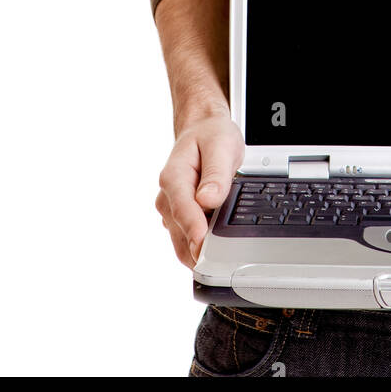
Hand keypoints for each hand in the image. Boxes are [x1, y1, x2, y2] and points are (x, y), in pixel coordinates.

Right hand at [155, 110, 244, 267]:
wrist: (203, 130)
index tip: (202, 246)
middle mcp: (167, 196)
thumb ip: (216, 174)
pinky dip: (199, 245)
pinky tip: (216, 245)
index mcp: (173, 177)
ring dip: (199, 250)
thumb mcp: (221, 146)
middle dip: (199, 248)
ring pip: (181, 241)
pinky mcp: (178, 217)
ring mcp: (171, 209)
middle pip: (180, 232)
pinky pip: (186, 239)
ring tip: (223, 253)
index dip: (193, 230)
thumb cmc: (211, 136)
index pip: (181, 209)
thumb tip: (208, 200)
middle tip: (222, 261)